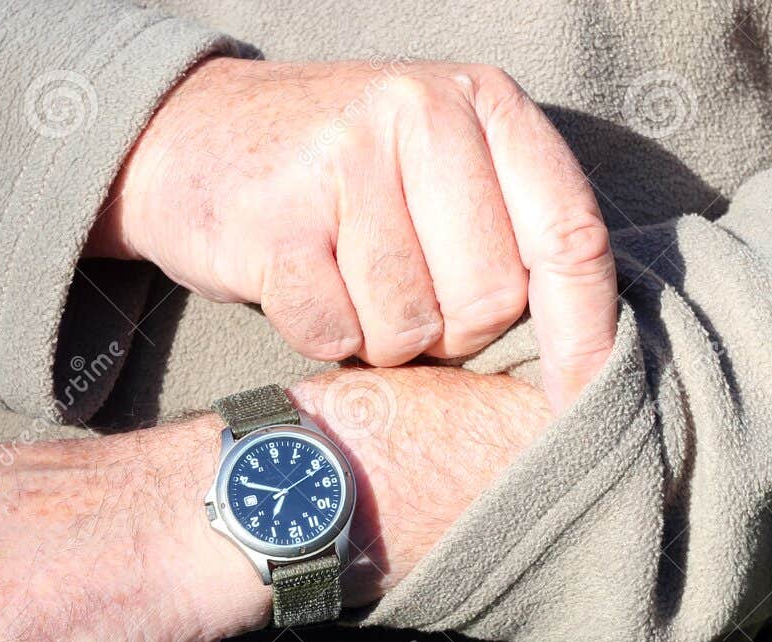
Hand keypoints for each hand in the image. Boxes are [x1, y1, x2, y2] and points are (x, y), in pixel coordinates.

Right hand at [87, 58, 618, 408]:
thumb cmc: (334, 178)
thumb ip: (508, 228)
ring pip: (410, 327)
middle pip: (490, 299)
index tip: (583, 410)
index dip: (584, 336)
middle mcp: (421, 110)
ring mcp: (343, 159)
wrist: (188, 138)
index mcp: (482, 101)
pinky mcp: (275, 220)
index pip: (570, 235)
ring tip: (347, 285)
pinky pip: (334, 334)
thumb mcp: (434, 164)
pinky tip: (300, 287)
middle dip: (452, 333)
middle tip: (403, 297)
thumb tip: (581, 365)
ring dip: (379, 339)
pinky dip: (320, 338)